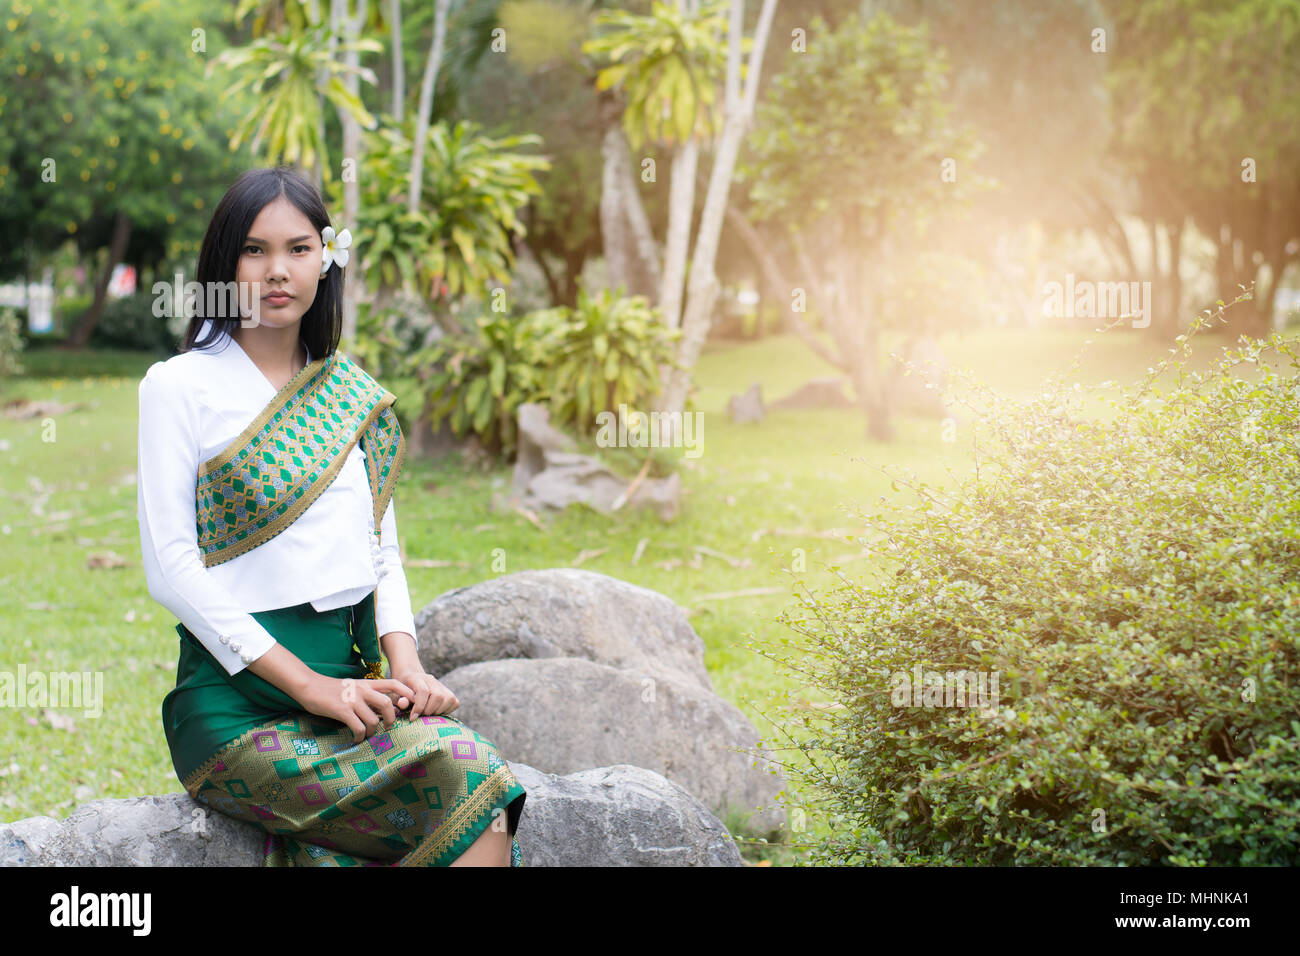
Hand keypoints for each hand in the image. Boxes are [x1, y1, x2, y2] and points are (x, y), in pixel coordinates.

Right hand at [297, 674, 416, 743]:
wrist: (309, 686)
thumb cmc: (331, 689)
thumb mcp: (354, 686)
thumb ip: (368, 693)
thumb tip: (384, 707)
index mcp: (367, 683)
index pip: (394, 683)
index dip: (407, 693)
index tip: (410, 705)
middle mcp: (363, 690)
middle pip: (387, 704)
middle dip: (391, 720)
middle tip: (388, 728)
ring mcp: (353, 700)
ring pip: (373, 720)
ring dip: (372, 733)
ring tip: (366, 736)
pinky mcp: (342, 711)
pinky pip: (358, 728)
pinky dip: (359, 737)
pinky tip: (355, 739)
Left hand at [388, 668, 459, 718]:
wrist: (411, 680)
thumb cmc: (402, 690)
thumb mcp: (397, 693)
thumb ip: (400, 699)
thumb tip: (402, 704)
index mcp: (418, 678)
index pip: (423, 691)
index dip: (419, 706)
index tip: (412, 718)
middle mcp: (432, 680)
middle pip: (438, 696)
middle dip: (428, 710)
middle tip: (420, 715)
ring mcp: (442, 686)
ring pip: (448, 699)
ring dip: (437, 711)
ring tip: (427, 714)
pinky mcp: (450, 693)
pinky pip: (454, 703)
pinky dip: (446, 710)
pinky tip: (436, 712)